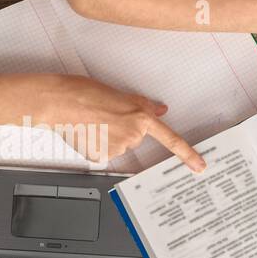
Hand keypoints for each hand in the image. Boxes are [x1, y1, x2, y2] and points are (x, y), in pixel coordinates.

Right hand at [24, 75, 206, 172]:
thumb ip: (142, 105)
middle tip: (105, 113)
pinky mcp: (99, 156)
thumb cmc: (83, 91)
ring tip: (92, 121)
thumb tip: (160, 109)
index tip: (199, 166)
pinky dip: (96, 143)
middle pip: (135, 137)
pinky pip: (104, 152)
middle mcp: (131, 135)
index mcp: (139, 117)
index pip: (170, 139)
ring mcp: (115, 148)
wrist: (57, 101)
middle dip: (123, 128)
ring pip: (118, 145)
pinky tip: (86, 131)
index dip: (187, 154)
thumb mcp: (118, 92)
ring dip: (108, 135)